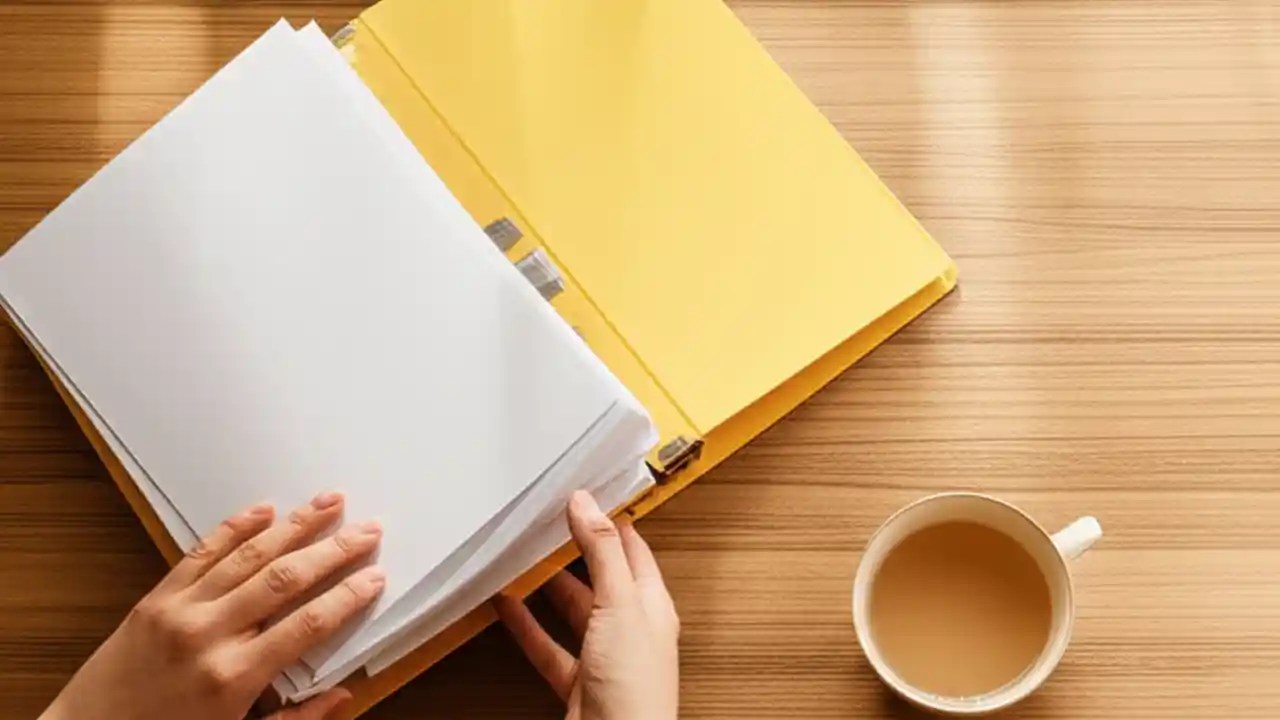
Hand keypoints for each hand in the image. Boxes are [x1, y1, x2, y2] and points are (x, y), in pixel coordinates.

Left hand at [40, 493, 384, 719]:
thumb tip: (343, 696)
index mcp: (234, 678)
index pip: (306, 626)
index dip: (346, 598)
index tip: (375, 577)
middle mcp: (208, 636)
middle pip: (285, 580)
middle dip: (332, 551)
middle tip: (367, 529)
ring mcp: (179, 611)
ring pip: (248, 556)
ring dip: (294, 526)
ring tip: (329, 502)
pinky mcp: (155, 599)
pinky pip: (202, 553)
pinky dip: (235, 528)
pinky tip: (264, 510)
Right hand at [494, 491, 679, 719]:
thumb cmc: (634, 686)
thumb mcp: (620, 604)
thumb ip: (602, 552)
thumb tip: (587, 502)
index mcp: (652, 604)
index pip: (633, 550)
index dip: (612, 520)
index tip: (586, 493)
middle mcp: (630, 628)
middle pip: (601, 578)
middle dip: (574, 550)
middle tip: (547, 520)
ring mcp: (603, 657)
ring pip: (572, 611)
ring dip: (548, 587)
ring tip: (523, 557)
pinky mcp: (576, 683)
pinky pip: (548, 646)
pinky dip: (527, 625)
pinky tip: (507, 606)